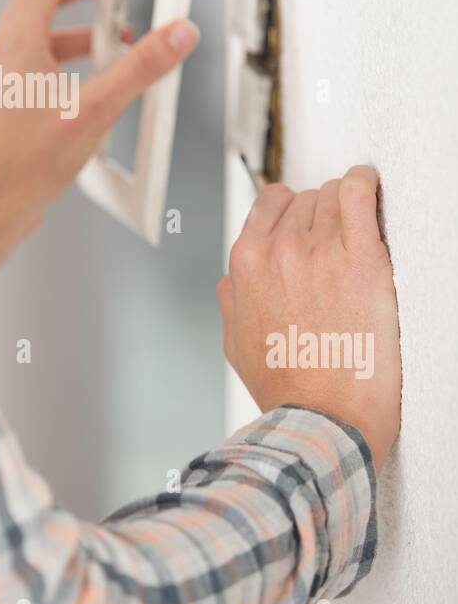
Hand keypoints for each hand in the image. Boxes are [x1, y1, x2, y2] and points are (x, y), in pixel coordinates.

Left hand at [0, 0, 199, 310]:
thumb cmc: (23, 167)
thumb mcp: (94, 112)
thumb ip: (139, 70)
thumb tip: (175, 36)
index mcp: (18, 47)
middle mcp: (3, 58)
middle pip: (37, 2)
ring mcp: (2, 83)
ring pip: (36, 35)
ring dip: (74, 27)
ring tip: (111, 37)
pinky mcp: (6, 108)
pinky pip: (35, 65)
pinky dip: (65, 59)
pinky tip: (89, 82)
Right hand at [216, 165, 401, 474]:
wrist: (322, 419)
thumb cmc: (284, 390)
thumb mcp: (235, 342)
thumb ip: (234, 299)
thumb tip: (238, 280)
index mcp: (246, 264)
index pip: (271, 203)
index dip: (293, 215)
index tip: (308, 227)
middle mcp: (278, 250)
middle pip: (307, 199)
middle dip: (321, 216)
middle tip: (337, 246)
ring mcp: (320, 251)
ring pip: (334, 193)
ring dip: (346, 207)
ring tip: (359, 232)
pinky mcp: (362, 259)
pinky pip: (360, 192)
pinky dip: (365, 184)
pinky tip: (370, 189)